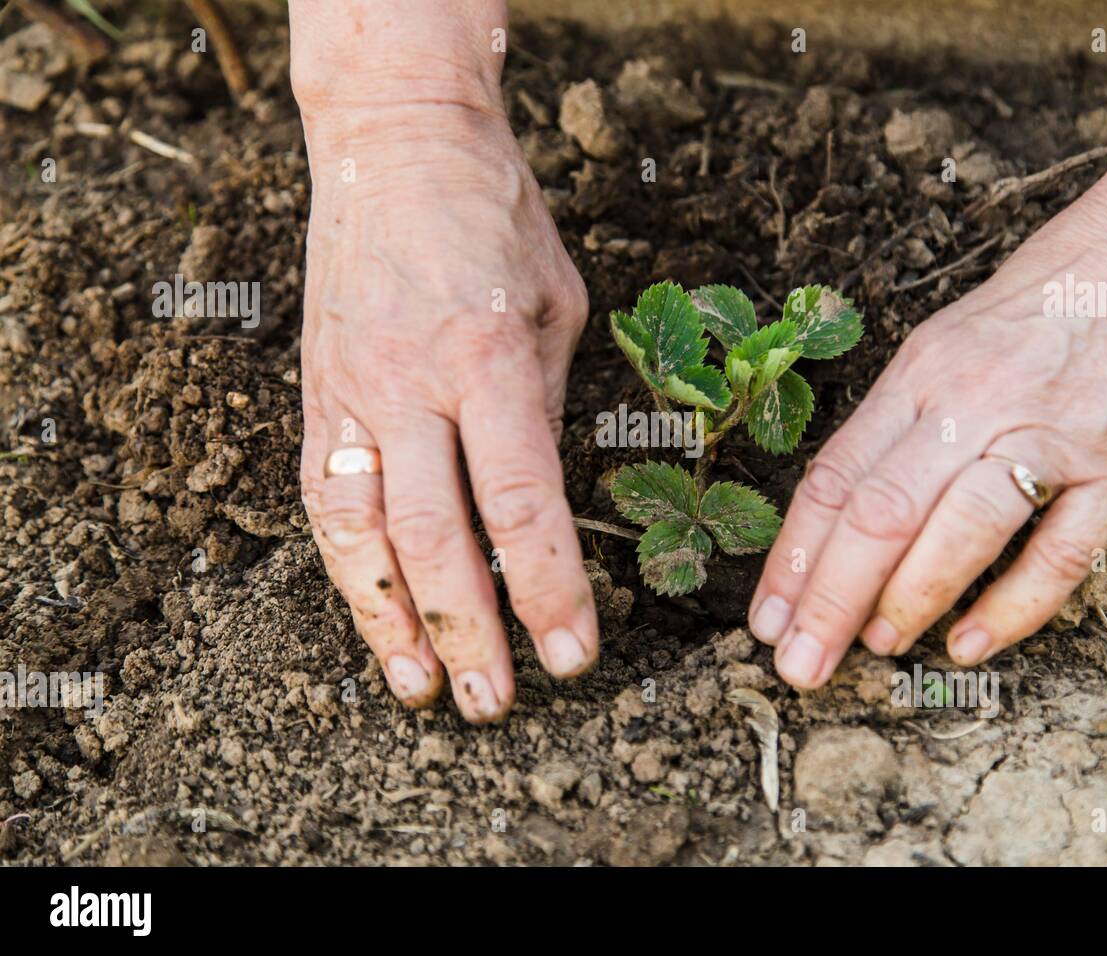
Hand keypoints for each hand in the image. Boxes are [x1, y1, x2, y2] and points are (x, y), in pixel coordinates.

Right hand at [296, 101, 596, 720]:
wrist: (396, 144)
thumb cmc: (498, 221)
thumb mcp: (555, 307)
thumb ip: (546, 407)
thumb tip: (541, 502)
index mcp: (486, 360)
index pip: (521, 503)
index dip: (548, 590)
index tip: (574, 652)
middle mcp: (409, 387)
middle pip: (434, 539)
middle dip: (470, 632)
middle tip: (497, 701)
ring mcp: (351, 394)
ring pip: (359, 534)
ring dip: (390, 623)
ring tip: (421, 688)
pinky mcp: (318, 396)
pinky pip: (326, 498)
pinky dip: (347, 568)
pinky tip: (374, 616)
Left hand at [747, 164, 1106, 686]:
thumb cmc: (1047, 298)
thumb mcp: (947, 341)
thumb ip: (899, 421)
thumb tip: (840, 512)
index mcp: (921, 372)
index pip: (835, 475)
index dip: (793, 557)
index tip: (766, 617)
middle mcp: (974, 402)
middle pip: (878, 512)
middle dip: (828, 600)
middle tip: (798, 665)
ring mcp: (1049, 434)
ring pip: (957, 531)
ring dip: (906, 601)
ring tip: (874, 647)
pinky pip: (1060, 552)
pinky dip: (1011, 608)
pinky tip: (969, 644)